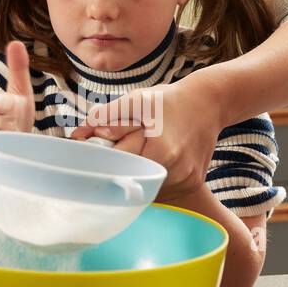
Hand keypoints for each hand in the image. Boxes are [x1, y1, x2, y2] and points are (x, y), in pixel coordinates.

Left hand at [69, 78, 218, 200]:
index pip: (121, 167)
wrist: (209, 102)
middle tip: (115, 153)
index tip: (96, 159)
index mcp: (161, 150)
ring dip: (139, 174)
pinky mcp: (193, 182)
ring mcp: (186, 178)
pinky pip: (164, 186)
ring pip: (150, 185)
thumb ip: (106, 117)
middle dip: (121, 168)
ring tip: (144, 150)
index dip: (106, 163)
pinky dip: (154, 176)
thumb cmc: (169, 100)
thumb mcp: (136, 100)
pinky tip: (156, 159)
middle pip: (135, 178)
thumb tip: (78, 136)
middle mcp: (176, 169)